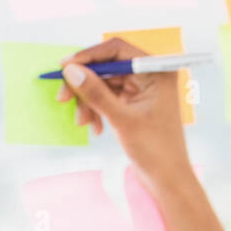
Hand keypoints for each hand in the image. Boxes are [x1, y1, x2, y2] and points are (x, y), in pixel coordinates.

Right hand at [55, 36, 192, 188]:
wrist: (168, 180)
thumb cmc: (156, 151)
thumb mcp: (122, 121)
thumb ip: (96, 93)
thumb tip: (70, 70)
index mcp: (156, 72)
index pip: (117, 50)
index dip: (88, 56)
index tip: (65, 67)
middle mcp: (149, 76)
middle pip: (106, 67)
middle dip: (84, 83)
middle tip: (62, 98)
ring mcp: (141, 90)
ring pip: (103, 84)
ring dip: (88, 101)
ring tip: (83, 123)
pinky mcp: (133, 104)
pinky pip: (106, 98)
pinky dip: (96, 110)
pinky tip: (95, 128)